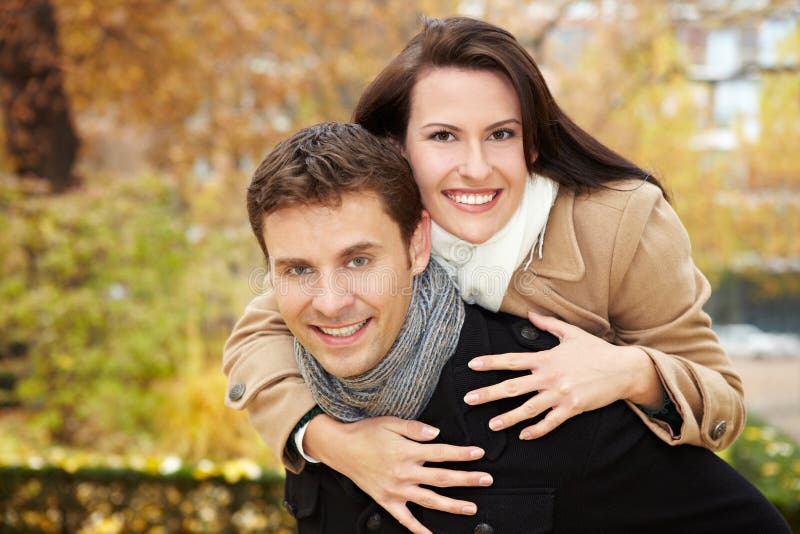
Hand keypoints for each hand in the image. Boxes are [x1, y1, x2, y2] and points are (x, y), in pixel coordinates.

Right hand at [304, 414, 492, 533]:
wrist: (340, 448)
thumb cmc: (366, 432)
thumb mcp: (390, 422)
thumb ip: (415, 429)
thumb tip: (437, 434)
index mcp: (407, 452)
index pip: (442, 453)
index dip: (462, 454)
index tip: (479, 454)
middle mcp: (404, 473)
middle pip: (443, 478)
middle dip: (467, 479)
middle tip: (487, 480)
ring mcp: (396, 490)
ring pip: (430, 500)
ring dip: (453, 505)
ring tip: (472, 508)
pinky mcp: (386, 501)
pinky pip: (405, 519)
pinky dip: (419, 530)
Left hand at [464, 311, 662, 439]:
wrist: (623, 369)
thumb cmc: (597, 351)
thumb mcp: (571, 333)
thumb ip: (548, 324)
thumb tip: (531, 313)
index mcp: (546, 358)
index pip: (512, 360)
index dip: (490, 362)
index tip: (472, 365)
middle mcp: (549, 377)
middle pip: (513, 387)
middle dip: (489, 394)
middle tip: (469, 399)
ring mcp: (560, 394)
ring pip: (528, 408)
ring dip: (508, 418)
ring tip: (492, 425)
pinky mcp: (572, 408)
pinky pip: (550, 422)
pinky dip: (536, 430)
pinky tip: (524, 435)